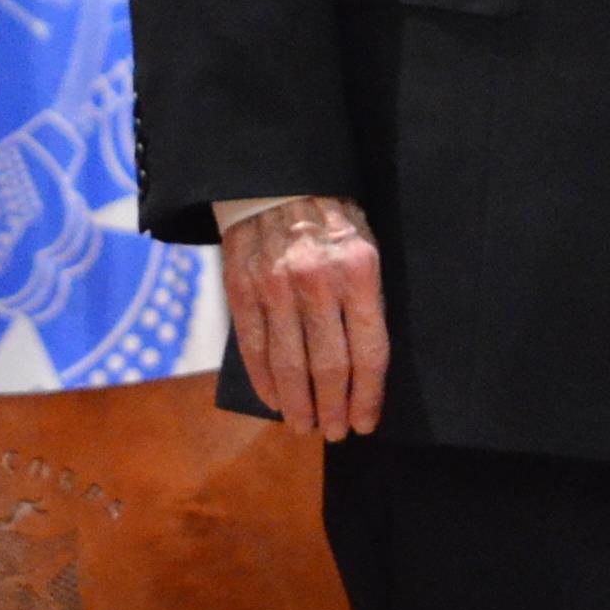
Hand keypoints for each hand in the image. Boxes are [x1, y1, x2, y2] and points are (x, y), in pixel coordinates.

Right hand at [222, 197, 387, 440]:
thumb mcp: (365, 245)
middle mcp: (317, 281)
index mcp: (359, 272)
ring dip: (297, 403)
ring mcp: (274, 285)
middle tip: (335, 432)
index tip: (366, 423)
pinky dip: (263, 379)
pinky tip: (273, 399)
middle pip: (328, 366)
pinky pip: (252, 344)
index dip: (368, 397)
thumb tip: (364, 366)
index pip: (368, 353)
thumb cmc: (331, 217)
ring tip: (304, 425)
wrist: (274, 177)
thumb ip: (366, 300)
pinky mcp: (240, 286)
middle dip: (333, 408)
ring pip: (288, 363)